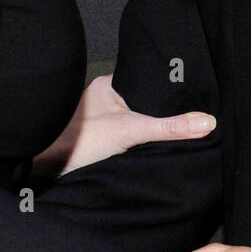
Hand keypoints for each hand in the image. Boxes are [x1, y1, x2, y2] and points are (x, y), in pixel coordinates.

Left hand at [31, 74, 215, 176]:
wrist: (44, 170)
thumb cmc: (77, 142)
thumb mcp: (130, 131)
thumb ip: (169, 128)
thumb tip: (206, 122)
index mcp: (107, 84)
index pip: (146, 81)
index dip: (167, 89)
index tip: (191, 96)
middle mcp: (102, 99)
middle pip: (142, 104)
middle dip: (159, 113)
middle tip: (186, 119)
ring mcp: (99, 121)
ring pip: (133, 122)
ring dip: (146, 132)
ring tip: (172, 135)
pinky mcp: (97, 142)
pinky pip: (125, 139)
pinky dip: (137, 144)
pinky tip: (148, 151)